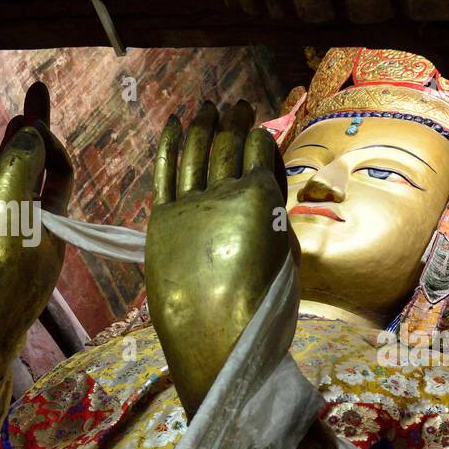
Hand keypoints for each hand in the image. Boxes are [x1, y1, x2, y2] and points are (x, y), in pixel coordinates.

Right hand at [0, 83, 70, 386]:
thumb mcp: (8, 216)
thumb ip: (20, 171)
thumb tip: (34, 132)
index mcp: (53, 228)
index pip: (59, 172)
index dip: (48, 139)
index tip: (33, 111)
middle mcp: (32, 238)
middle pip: (31, 180)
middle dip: (26, 145)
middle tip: (25, 110)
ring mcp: (2, 251)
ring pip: (2, 201)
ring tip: (0, 144)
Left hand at [144, 100, 296, 413]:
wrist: (217, 343)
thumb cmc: (263, 308)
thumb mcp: (287, 257)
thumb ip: (276, 217)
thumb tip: (265, 188)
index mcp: (264, 202)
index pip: (259, 151)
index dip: (257, 133)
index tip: (256, 123)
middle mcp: (225, 195)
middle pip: (226, 145)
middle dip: (231, 120)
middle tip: (234, 105)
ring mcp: (189, 206)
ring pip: (194, 151)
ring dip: (202, 124)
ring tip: (207, 107)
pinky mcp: (161, 221)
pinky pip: (164, 171)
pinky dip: (169, 143)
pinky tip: (175, 124)